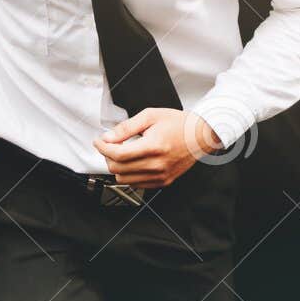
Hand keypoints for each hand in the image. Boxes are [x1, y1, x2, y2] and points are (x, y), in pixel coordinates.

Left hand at [93, 108, 223, 189]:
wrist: (200, 135)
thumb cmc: (178, 124)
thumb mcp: (150, 116)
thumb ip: (127, 128)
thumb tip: (108, 137)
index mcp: (154, 147)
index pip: (118, 155)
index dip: (103, 148)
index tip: (99, 141)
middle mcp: (157, 165)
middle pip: (118, 169)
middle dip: (107, 156)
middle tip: (109, 145)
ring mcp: (161, 176)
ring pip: (124, 179)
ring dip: (117, 167)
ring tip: (121, 153)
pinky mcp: (163, 182)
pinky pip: (137, 184)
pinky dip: (129, 174)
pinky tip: (132, 162)